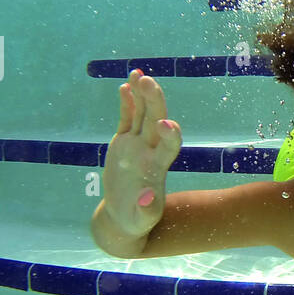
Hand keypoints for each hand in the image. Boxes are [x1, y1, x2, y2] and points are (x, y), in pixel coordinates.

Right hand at [102, 69, 182, 236]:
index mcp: (157, 167)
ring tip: (138, 74)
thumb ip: (146, 210)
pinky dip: (128, 103)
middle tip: (148, 82)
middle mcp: (150, 151)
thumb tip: (147, 198)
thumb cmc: (136, 220)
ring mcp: (138, 144)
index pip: (169, 146)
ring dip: (142, 94)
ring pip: (143, 114)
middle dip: (154, 101)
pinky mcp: (124, 142)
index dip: (169, 135)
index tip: (166, 124)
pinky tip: (125, 86)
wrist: (125, 215)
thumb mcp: (141, 219)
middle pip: (156, 120)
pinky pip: (128, 119)